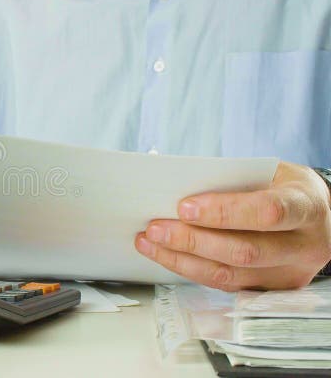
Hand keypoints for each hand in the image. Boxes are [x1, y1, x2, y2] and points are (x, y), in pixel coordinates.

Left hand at [135, 161, 330, 290]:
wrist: (320, 218)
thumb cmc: (284, 188)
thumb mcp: (268, 173)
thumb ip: (232, 181)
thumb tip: (176, 188)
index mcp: (307, 206)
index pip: (267, 212)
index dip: (224, 211)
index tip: (184, 207)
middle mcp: (305, 246)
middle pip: (244, 251)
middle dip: (192, 240)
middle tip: (155, 228)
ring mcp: (290, 274)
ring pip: (230, 275)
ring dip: (181, 259)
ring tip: (149, 241)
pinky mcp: (271, 290)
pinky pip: (224, 285)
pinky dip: (190, 269)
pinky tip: (166, 255)